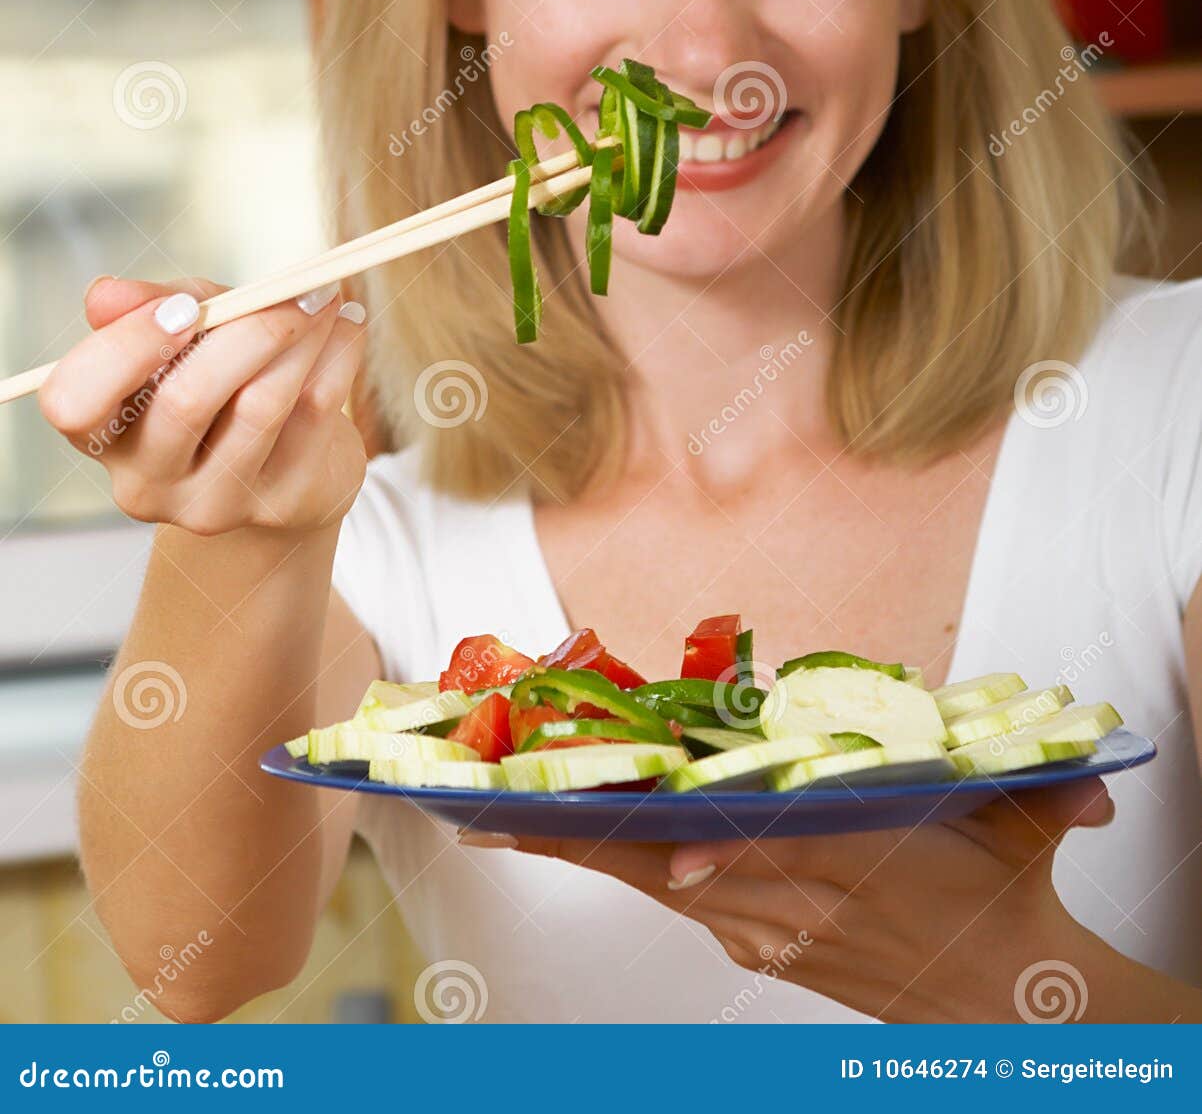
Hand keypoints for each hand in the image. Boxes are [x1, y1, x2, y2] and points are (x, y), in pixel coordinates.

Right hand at [39, 275, 367, 537]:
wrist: (288, 468)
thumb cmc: (221, 383)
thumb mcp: (183, 335)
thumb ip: (151, 306)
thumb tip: (104, 295)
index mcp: (103, 433)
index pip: (74, 403)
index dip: (125, 348)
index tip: (183, 308)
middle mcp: (146, 481)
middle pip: (184, 402)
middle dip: (247, 330)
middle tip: (291, 287)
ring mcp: (214, 504)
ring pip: (262, 405)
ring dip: (302, 336)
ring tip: (324, 298)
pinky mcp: (279, 505)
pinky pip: (315, 413)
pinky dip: (337, 355)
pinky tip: (346, 326)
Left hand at [491, 775, 1113, 1021]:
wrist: (995, 1005)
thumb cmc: (1001, 889)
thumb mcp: (1024, 829)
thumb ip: (1046, 806)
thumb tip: (1096, 807)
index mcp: (860, 865)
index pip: (770, 852)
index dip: (707, 845)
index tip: (641, 833)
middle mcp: (798, 906)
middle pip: (675, 865)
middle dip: (582, 836)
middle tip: (489, 805)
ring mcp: (767, 931)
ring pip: (658, 884)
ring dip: (578, 847)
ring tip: (493, 813)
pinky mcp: (754, 946)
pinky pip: (673, 901)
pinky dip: (612, 863)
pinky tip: (558, 837)